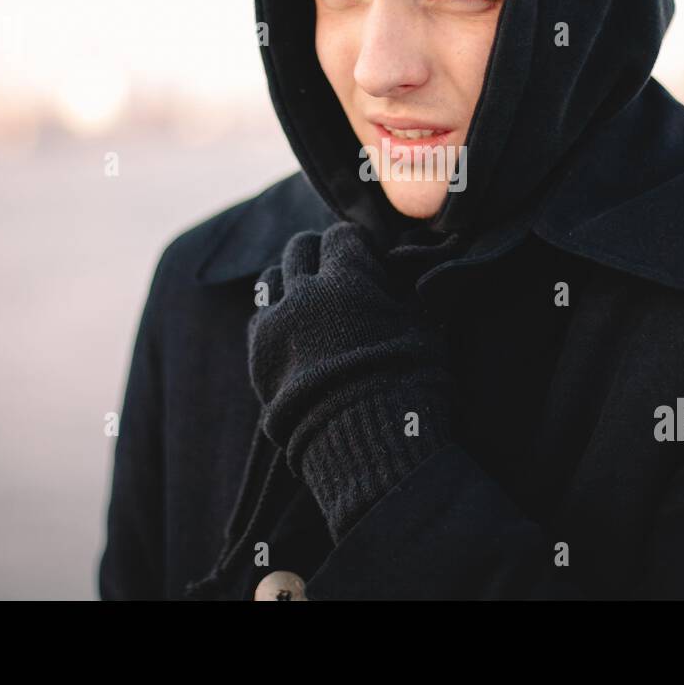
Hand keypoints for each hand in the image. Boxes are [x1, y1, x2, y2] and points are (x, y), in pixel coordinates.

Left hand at [247, 220, 457, 541]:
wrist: (368, 448)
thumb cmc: (409, 385)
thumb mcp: (424, 328)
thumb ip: (409, 291)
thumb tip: (409, 269)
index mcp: (346, 281)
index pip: (341, 236)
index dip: (357, 246)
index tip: (368, 260)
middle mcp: (303, 295)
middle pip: (300, 248)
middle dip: (320, 254)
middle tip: (338, 275)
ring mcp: (275, 327)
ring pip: (272, 279)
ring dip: (291, 282)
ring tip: (311, 303)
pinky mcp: (259, 359)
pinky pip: (259, 320)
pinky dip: (275, 318)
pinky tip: (295, 334)